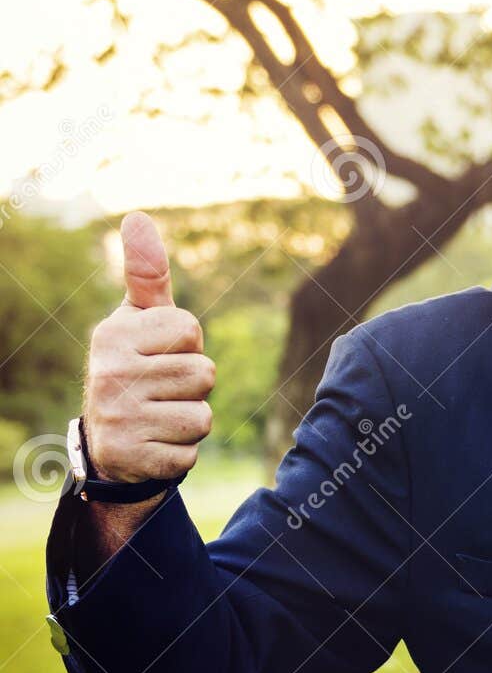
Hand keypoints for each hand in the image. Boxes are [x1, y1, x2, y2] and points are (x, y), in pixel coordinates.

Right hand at [83, 213, 214, 483]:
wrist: (109, 445)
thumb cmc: (136, 368)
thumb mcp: (140, 321)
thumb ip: (146, 274)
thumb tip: (136, 216)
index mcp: (112, 334)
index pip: (190, 329)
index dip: (186, 344)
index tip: (158, 354)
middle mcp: (108, 372)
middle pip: (202, 372)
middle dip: (193, 385)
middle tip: (161, 391)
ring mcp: (117, 416)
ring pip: (202, 414)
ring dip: (191, 418)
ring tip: (159, 415)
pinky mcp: (131, 456)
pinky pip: (192, 450)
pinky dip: (182, 451)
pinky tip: (154, 445)